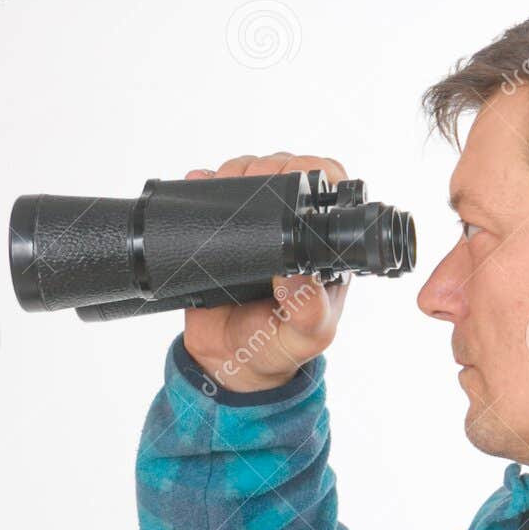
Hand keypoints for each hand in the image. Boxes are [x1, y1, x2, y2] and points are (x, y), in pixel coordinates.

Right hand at [180, 152, 350, 392]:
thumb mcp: (305, 336)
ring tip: (224, 188)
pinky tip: (200, 186)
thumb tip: (295, 274)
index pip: (328, 191)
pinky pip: (212, 193)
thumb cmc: (277, 348)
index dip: (314, 175)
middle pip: (285, 171)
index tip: (291, 180)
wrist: (228, 361)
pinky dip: (203, 182)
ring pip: (250, 174)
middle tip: (249, 186)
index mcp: (321, 248)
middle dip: (268, 168)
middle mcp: (292, 230)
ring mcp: (255, 227)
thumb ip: (308, 311)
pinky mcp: (221, 230)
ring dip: (236, 171)